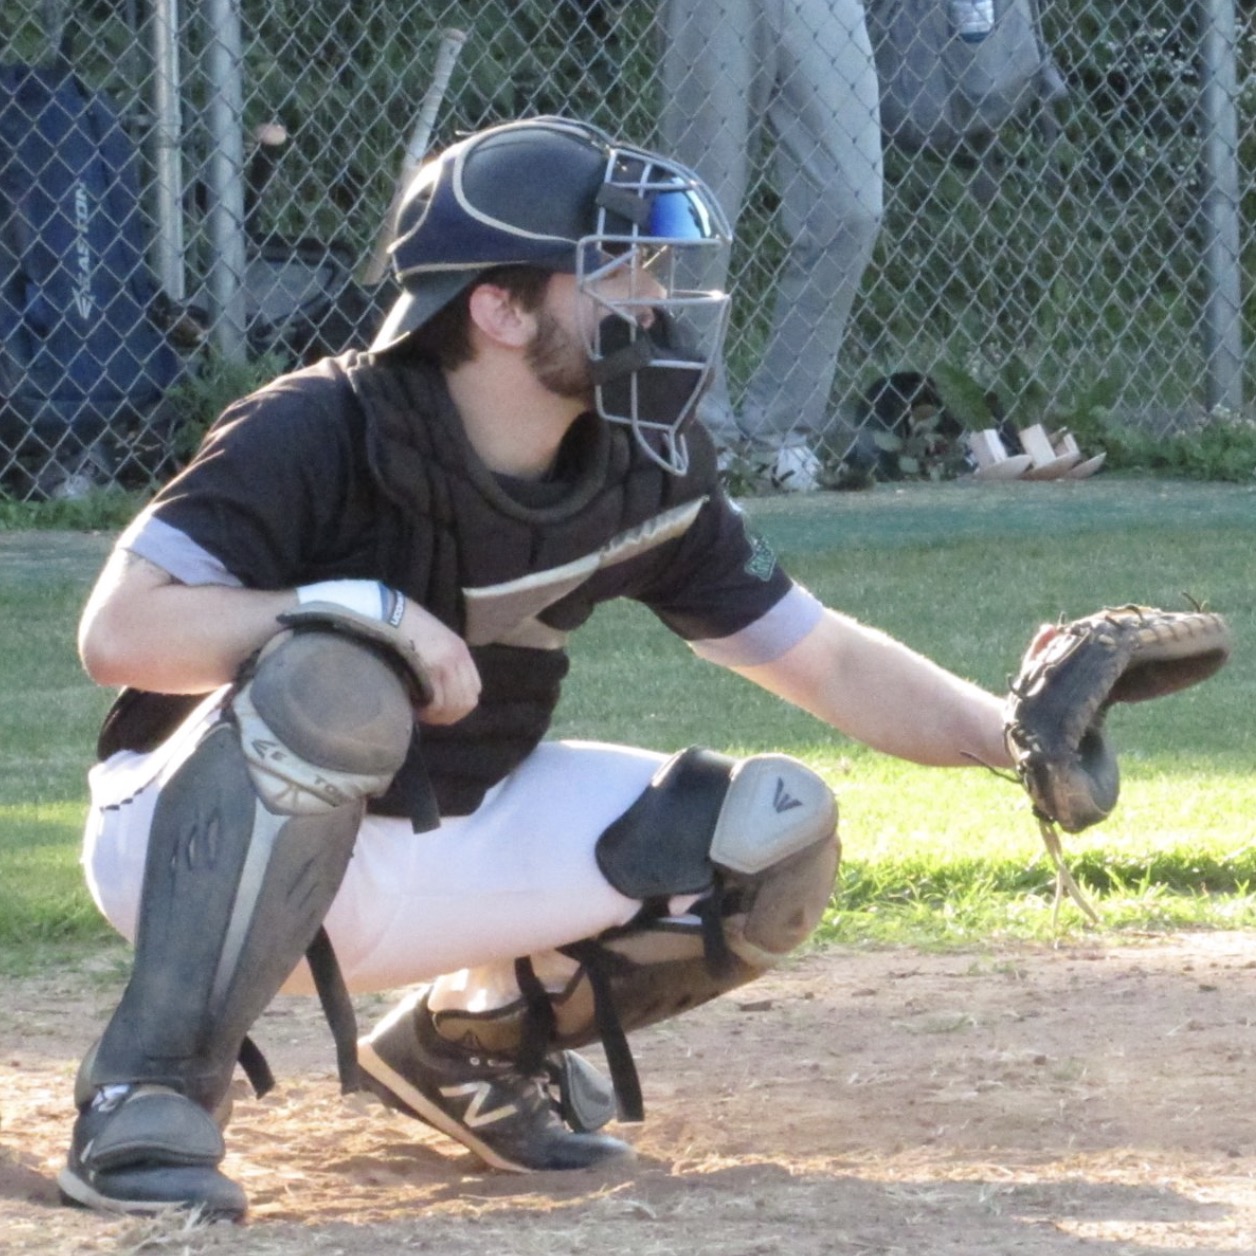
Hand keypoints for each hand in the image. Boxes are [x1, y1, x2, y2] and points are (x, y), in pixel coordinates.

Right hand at [397, 601, 480, 724]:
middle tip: (429, 715)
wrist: (388, 613)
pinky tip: (414, 706)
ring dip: (436, 714)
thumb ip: (444, 665)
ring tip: (420, 711)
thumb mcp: (435, 642)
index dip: (459, 705)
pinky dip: (426, 710)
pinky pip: (435, 701)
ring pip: (451, 705)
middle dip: (448, 714)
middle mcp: (458, 659)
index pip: (474, 690)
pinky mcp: (430, 669)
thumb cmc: (406, 628)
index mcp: (461, 652)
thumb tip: (442, 695)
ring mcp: (446, 664)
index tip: (441, 709)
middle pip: (465, 702)